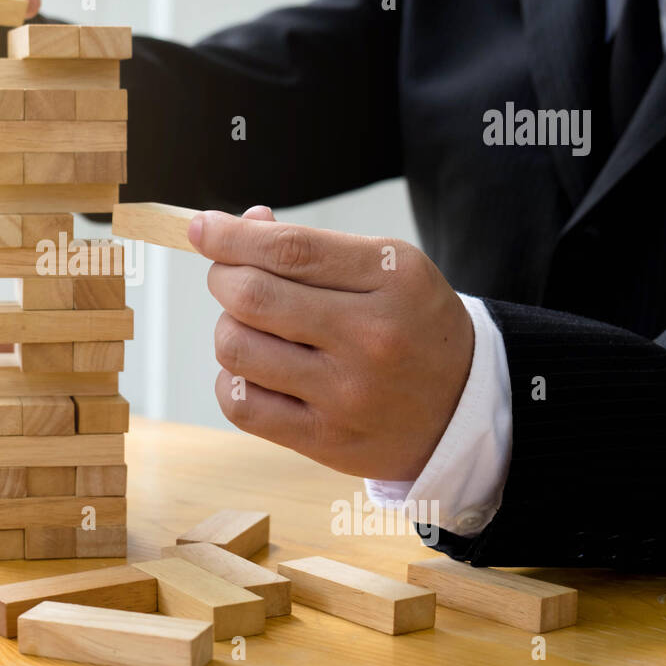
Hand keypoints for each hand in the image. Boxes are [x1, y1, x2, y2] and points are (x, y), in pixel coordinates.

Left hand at [190, 206, 473, 481]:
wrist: (463, 410)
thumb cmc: (410, 326)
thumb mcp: (386, 269)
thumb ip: (312, 247)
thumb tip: (239, 225)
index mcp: (393, 279)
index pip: (290, 249)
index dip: (230, 235)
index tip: (202, 228)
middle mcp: (372, 337)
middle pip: (251, 296)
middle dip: (223, 278)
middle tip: (229, 277)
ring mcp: (347, 394)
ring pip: (236, 348)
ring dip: (228, 329)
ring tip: (252, 327)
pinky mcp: (325, 440)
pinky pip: (239, 403)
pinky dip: (231, 379)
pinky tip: (255, 369)